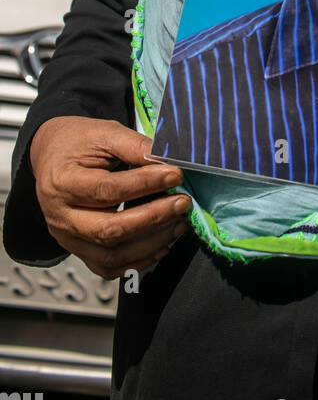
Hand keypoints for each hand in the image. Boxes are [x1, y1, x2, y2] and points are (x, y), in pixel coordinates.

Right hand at [28, 116, 191, 278]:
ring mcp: (67, 239)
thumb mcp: (105, 132)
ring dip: (152, 243)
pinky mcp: (78, 251)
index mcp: (63, 182)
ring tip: (179, 223)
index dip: (145, 184)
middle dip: (153, 218)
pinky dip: (139, 261)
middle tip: (183, 203)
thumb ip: (135, 146)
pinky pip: (108, 267)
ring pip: (111, 255)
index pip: (107, 190)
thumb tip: (170, 161)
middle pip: (109, 230)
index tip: (175, 175)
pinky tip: (163, 244)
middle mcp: (60, 217)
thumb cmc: (80, 142)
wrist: (52, 156)